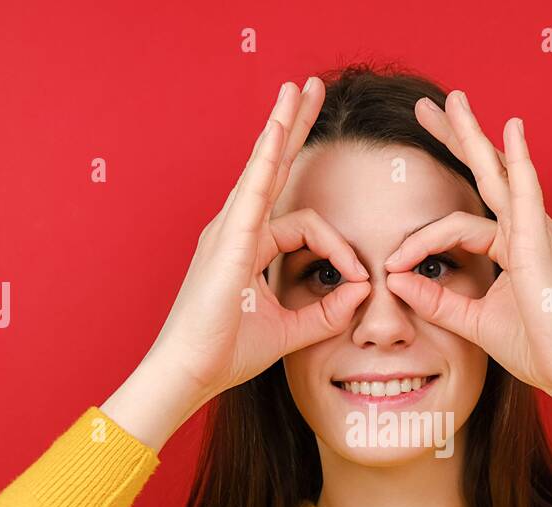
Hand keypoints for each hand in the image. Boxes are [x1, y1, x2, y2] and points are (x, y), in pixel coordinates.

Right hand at [106, 78, 370, 449]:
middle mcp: (236, 230)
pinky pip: (253, 188)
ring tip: (299, 88)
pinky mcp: (228, 239)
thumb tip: (362, 291)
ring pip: (264, 167)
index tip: (358, 281)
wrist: (189, 373)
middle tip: (308, 89)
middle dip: (293, 128)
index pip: (306, 228)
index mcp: (248, 248)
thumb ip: (328, 312)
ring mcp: (229, 229)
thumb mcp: (291, 331)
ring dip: (283, 125)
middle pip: (272, 168)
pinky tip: (280, 124)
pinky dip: (267, 155)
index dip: (338, 250)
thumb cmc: (227, 354)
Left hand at [382, 90, 551, 434]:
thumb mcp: (473, 321)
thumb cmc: (538, 349)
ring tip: (454, 101)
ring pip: (499, 174)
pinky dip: (519, 161)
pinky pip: (527, 195)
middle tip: (427, 106)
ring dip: (475, 136)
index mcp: (514, 246)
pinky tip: (512, 130)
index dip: (418, 241)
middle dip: (456, 139)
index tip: (391, 263)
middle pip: (485, 174)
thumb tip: (395, 280)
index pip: (456, 225)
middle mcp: (527, 230)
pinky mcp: (540, 246)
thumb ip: (435, 300)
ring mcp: (537, 233)